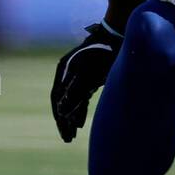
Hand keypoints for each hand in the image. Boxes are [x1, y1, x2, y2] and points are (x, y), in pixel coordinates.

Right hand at [51, 22, 121, 141]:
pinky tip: (79, 122)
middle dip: (64, 121)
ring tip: (72, 135)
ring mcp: (78, 74)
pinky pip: (80, 97)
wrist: (118, 35)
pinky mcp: (88, 76)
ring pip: (71, 100)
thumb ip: (75, 92)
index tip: (64, 133)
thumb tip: (62, 112)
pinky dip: (79, 110)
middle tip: (67, 139)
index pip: (57, 99)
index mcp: (64, 70)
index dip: (59, 117)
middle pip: (62, 101)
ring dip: (71, 117)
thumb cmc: (105, 53)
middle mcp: (68, 73)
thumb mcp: (90, 74)